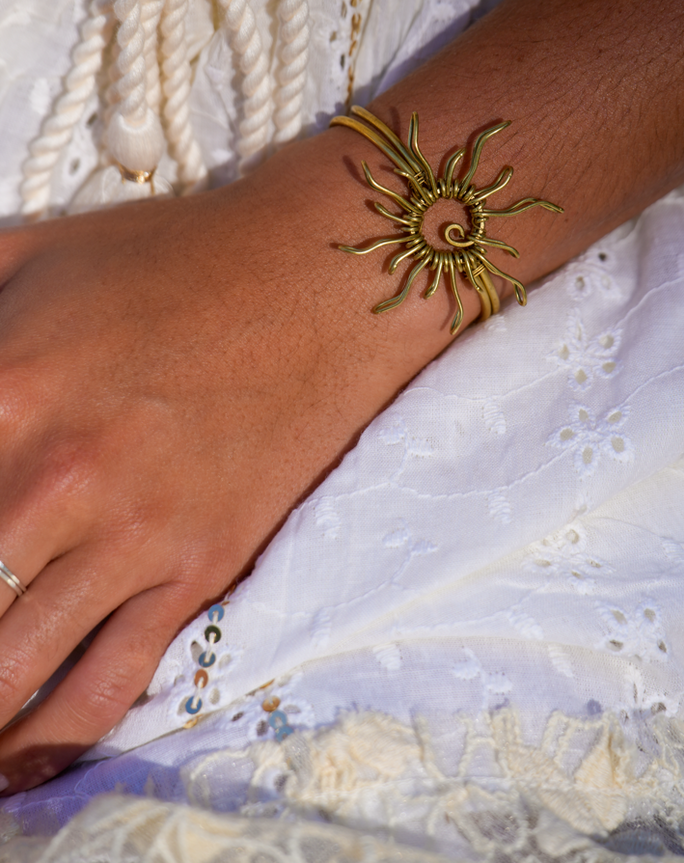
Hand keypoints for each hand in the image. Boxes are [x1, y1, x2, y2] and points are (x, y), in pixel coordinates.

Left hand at [0, 131, 434, 792]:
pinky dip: (41, 744)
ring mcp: (134, 534)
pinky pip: (103, 691)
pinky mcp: (197, 570)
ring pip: (4, 676)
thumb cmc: (171, 261)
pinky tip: (9, 756)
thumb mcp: (24, 256)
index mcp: (0, 390)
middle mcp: (56, 478)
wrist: (321, 278)